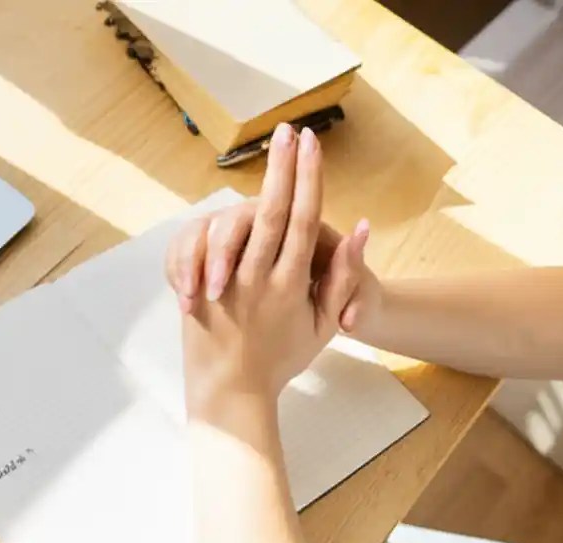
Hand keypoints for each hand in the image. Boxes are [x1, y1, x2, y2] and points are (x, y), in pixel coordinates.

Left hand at [179, 124, 368, 407]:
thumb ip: (340, 276)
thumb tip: (360, 228)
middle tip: (288, 131)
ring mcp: (228, 281)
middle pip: (271, 211)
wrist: (232, 391)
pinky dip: (216, 217)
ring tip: (262, 155)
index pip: (303, 218)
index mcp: (293, 284)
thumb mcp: (323, 324)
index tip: (312, 144)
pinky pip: (204, 245)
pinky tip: (229, 193)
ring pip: (240, 223)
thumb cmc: (282, 358)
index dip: (308, 178)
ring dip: (250, 185)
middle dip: (282, 169)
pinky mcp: (203, 286)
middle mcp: (260, 277)